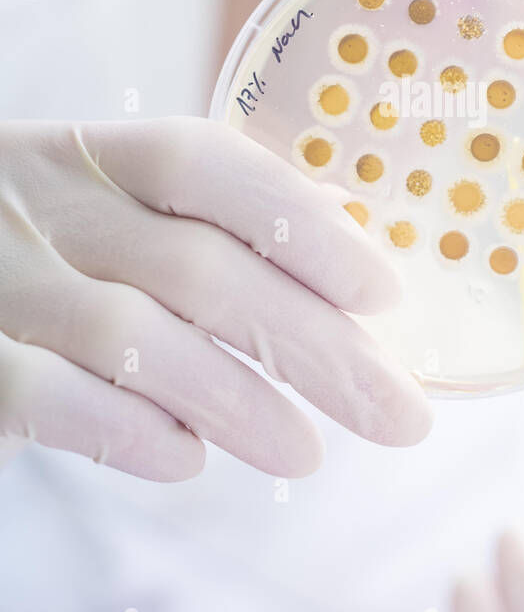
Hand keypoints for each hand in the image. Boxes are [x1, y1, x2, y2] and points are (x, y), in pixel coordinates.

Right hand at [0, 117, 430, 480]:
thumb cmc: (43, 250)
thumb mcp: (102, 207)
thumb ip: (200, 220)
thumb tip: (348, 249)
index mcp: (86, 154)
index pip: (200, 164)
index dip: (297, 224)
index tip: (382, 294)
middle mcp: (39, 208)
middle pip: (197, 269)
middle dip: (313, 346)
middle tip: (397, 414)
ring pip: (135, 340)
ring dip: (239, 402)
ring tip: (307, 454)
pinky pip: (53, 401)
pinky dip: (132, 432)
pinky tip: (187, 457)